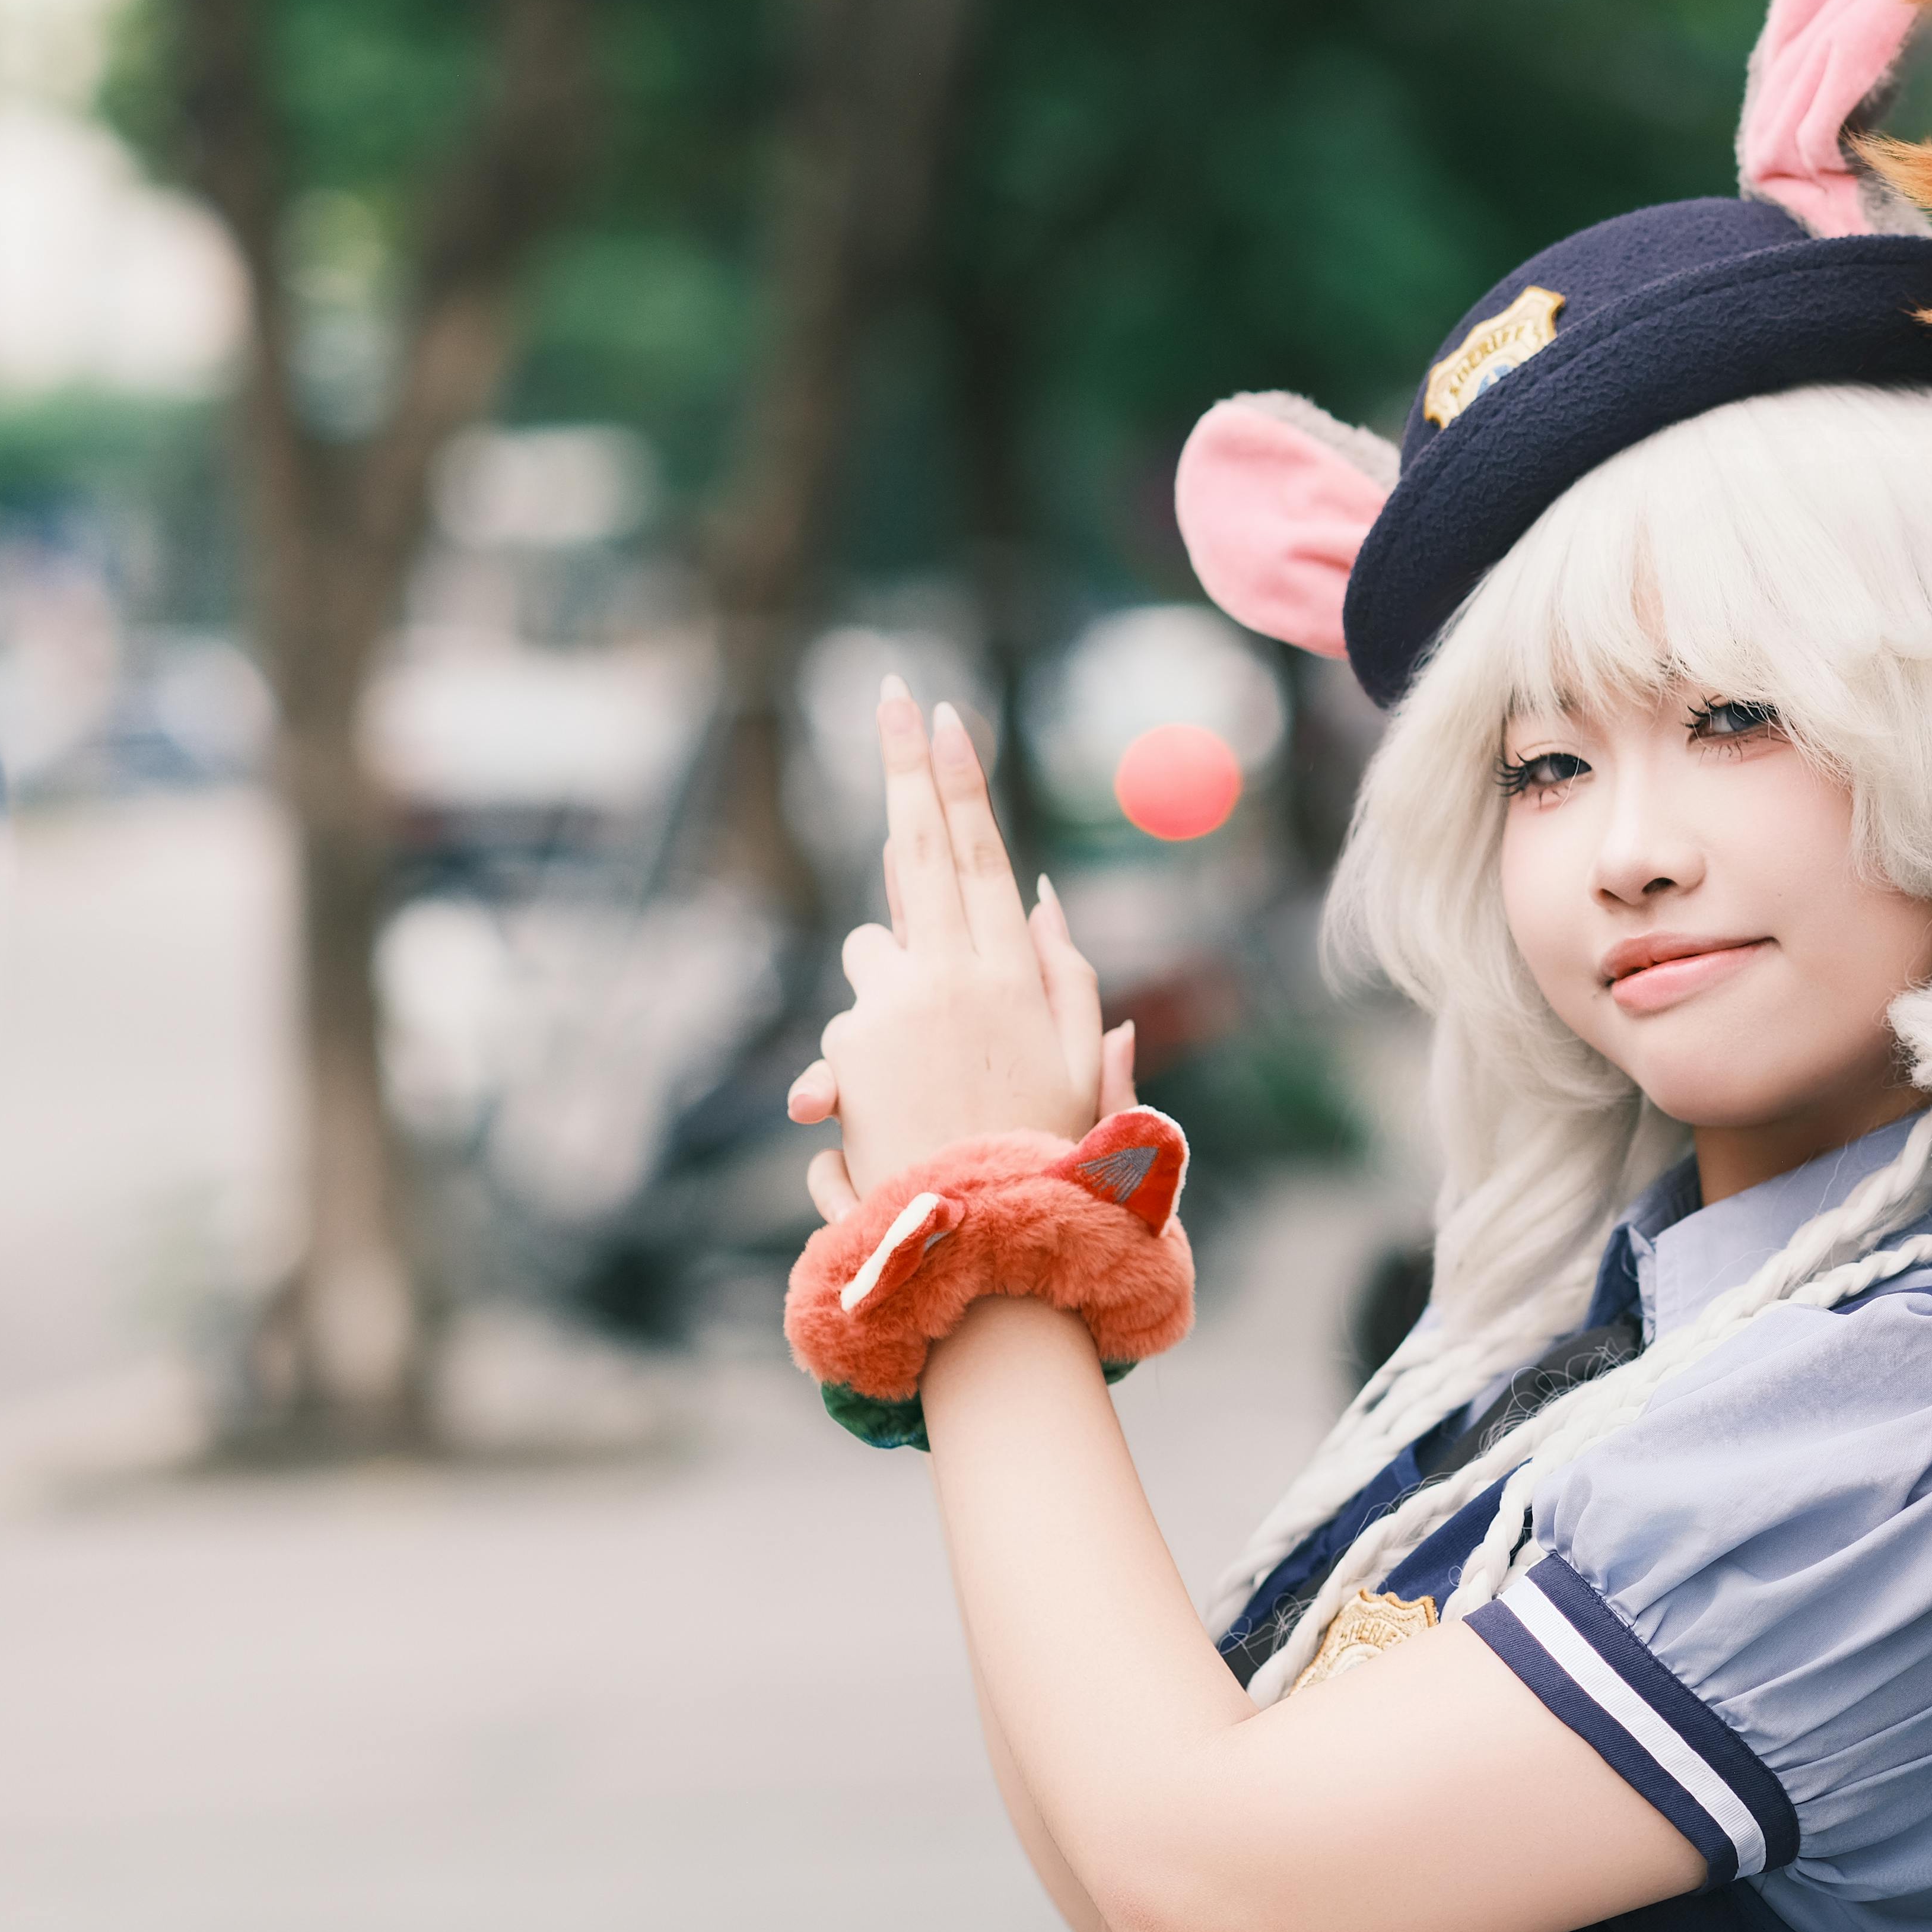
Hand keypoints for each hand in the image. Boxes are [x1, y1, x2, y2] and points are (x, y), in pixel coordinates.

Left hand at [786, 682, 1136, 1221]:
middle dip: (905, 764)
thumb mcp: (1081, 1063)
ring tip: (927, 1060)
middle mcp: (953, 975)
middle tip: (892, 693)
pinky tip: (889, 1102)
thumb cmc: (1044, 1155)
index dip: (962, 780)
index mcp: (1016, 972)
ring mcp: (894, 1006)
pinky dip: (867, 1043)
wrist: (976, 1238)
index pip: (984, 851)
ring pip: (873, 946)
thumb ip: (1067, 972)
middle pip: (920, 845)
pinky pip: (853, 1011)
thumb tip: (1040, 889)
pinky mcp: (851, 1045)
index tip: (946, 717)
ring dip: (891, 976)